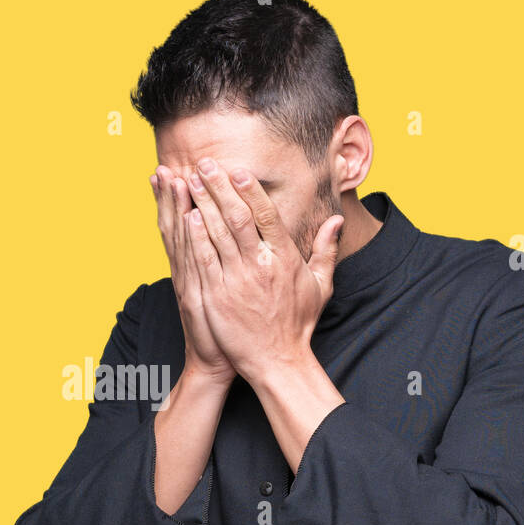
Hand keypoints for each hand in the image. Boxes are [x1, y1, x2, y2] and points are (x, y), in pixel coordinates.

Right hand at [151, 166, 234, 383]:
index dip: (172, 201)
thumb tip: (222, 237)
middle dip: (169, 197)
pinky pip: (194, 263)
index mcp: (192, 267)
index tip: (169, 172)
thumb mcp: (216, 290)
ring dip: (176, 208)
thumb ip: (219, 262)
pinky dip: (190, 240)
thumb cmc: (223, 326)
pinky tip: (188, 217)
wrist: (214, 361)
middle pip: (174, 227)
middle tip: (164, 168)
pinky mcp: (197, 297)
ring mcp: (189, 283)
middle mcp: (185, 272)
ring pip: (181, 240)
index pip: (180, 226)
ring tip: (173, 179)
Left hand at [183, 158, 342, 384]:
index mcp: (284, 259)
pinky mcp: (217, 296)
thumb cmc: (297, 325)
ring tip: (188, 181)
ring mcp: (236, 281)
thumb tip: (337, 220)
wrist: (277, 360)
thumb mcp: (320, 286)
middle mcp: (260, 265)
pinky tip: (186, 216)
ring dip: (201, 203)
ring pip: (217, 233)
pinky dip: (195, 236)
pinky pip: (204, 260)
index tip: (236, 170)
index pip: (266, 215)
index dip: (250, 190)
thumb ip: (326, 250)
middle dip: (218, 187)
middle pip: (237, 217)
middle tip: (204, 164)